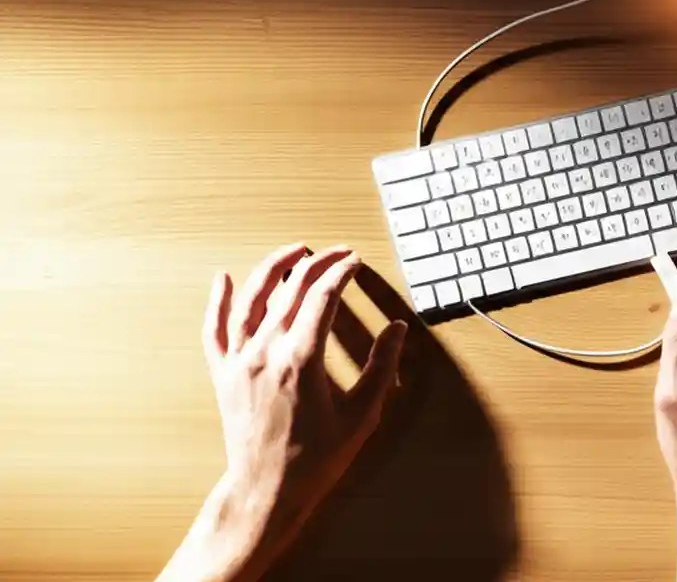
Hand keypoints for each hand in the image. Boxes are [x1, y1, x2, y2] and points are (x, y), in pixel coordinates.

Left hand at [159, 244, 406, 581]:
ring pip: (251, 300)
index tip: (355, 263)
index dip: (341, 273)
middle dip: (317, 264)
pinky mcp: (223, 374)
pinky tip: (221, 278)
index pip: (323, 296)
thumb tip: (397, 329)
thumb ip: (382, 366)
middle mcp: (265, 353)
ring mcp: (239, 361)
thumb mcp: (362, 414)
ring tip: (293, 251)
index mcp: (301, 360)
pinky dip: (217, 301)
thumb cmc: (317, 458)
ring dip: (272, 268)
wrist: (267, 489)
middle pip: (290, 290)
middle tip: (337, 253)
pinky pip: (215, 329)